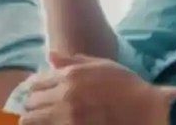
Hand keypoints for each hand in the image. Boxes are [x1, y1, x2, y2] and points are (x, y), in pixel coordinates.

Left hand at [21, 52, 175, 124]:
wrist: (144, 111)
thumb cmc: (126, 87)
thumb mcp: (101, 66)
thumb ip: (73, 61)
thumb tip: (50, 55)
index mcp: (71, 76)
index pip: (36, 82)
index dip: (34, 88)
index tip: (38, 92)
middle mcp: (64, 96)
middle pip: (31, 101)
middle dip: (32, 104)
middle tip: (39, 108)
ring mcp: (67, 118)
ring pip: (31, 119)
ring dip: (33, 118)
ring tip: (41, 119)